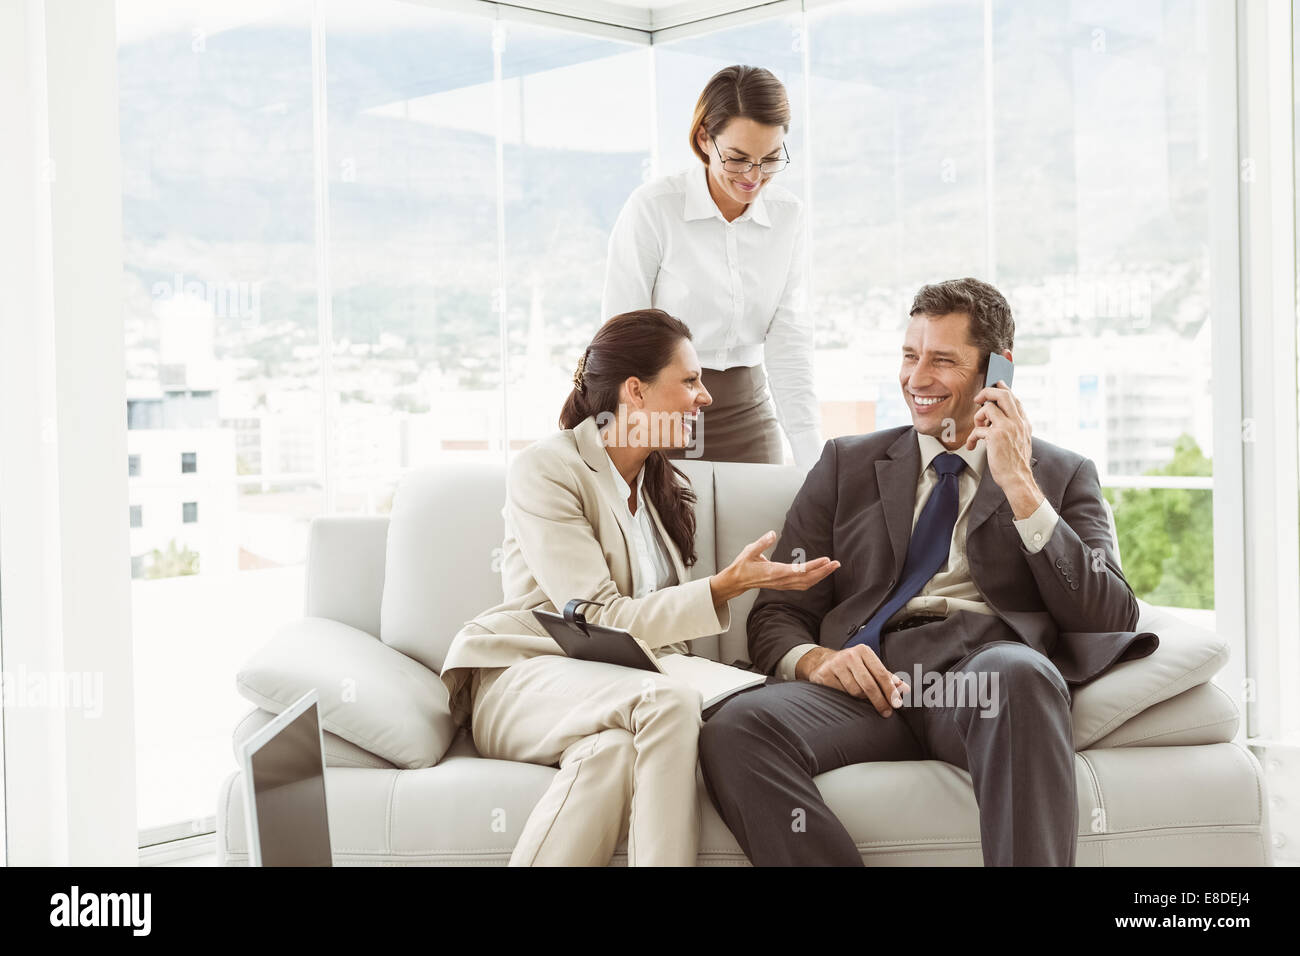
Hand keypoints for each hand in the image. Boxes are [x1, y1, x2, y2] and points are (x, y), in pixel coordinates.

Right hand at [709, 530, 839, 603]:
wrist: (737, 581)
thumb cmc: (743, 565)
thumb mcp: (749, 551)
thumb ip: (762, 543)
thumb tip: (772, 533)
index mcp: (775, 572)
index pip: (798, 570)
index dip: (813, 566)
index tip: (826, 560)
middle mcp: (781, 580)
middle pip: (807, 579)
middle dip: (823, 571)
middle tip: (837, 563)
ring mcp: (783, 585)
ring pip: (807, 583)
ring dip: (821, 576)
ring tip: (833, 567)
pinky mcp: (783, 585)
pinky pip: (802, 585)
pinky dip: (814, 580)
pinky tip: (820, 574)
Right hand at [798, 645, 908, 716]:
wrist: (822, 662)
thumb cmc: (851, 666)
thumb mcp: (869, 666)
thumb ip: (887, 677)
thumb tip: (905, 689)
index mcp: (864, 651)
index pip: (882, 674)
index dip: (890, 691)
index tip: (896, 704)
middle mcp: (850, 655)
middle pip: (869, 684)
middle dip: (879, 701)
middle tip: (886, 712)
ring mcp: (836, 665)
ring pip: (855, 691)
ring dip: (862, 699)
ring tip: (862, 698)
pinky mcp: (825, 675)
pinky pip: (842, 694)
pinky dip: (847, 698)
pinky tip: (847, 695)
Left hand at [966, 381, 1042, 518]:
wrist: (1017, 478)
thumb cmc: (1015, 463)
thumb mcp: (1021, 441)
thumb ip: (1014, 427)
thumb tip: (997, 417)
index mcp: (1024, 423)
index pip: (1014, 399)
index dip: (1003, 389)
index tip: (996, 384)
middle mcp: (1017, 422)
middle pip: (1003, 394)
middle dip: (988, 391)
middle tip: (978, 399)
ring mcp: (1007, 427)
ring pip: (988, 407)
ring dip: (978, 416)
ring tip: (978, 428)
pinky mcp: (996, 436)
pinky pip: (978, 428)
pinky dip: (972, 437)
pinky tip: (973, 445)